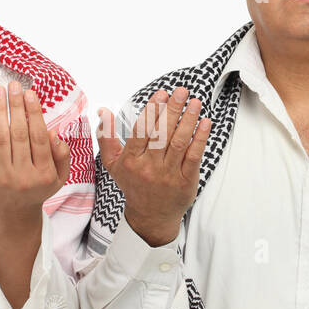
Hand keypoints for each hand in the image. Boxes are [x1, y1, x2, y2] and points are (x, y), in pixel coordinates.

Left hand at [0, 81, 70, 231]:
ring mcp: (3, 175)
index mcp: (44, 174)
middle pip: (19, 134)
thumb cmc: (37, 189)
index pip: (40, 138)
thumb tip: (55, 132)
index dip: (35, 114)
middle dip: (16, 107)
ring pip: (1, 137)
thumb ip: (61, 156)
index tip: (30, 94)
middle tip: (13, 86)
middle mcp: (23, 175)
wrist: (13, 215)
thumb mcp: (59, 178)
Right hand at [96, 86, 211, 246]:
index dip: (152, 111)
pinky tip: (205, 123)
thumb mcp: (113, 164)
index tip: (161, 94)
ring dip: (188, 120)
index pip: (142, 131)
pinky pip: (193, 157)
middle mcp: (149, 167)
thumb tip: (103, 112)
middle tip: (182, 91)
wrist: (150, 217)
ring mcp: (168, 175)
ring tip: (195, 102)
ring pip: (179, 143)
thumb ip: (107, 137)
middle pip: (162, 134)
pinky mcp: (185, 181)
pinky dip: (200, 139)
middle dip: (172, 110)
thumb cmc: (133, 185)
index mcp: (130, 161)